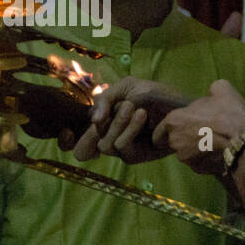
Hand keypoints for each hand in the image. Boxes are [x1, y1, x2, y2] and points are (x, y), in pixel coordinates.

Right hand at [65, 76, 188, 163]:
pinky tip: (142, 114)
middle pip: (82, 151)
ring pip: (104, 145)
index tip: (65, 132)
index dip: (65, 142)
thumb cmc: (153, 95)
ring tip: (135, 108)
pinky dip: (130, 128)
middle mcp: (107, 138)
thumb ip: (104, 98)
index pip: (73, 141)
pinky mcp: (135, 156)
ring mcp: (120, 149)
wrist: (179, 105)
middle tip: (114, 113)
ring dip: (119, 123)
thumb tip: (93, 120)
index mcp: (101, 122)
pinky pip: (121, 146)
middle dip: (93, 131)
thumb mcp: (126, 88)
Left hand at [152, 79, 244, 176]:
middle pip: (173, 140)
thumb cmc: (229, 114)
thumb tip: (213, 91)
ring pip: (185, 152)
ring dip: (195, 148)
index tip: (184, 124)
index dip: (171, 126)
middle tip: (200, 132)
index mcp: (173, 120)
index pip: (160, 128)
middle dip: (183, 137)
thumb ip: (212, 89)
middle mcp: (174, 140)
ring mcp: (184, 157)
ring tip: (212, 141)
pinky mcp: (197, 169)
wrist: (242, 143)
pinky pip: (198, 163)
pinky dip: (205, 158)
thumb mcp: (223, 90)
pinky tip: (217, 152)